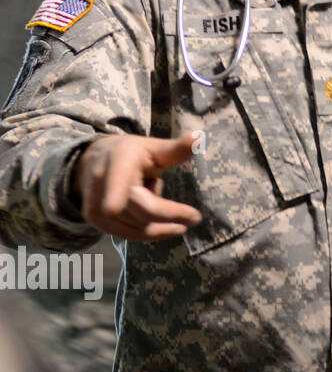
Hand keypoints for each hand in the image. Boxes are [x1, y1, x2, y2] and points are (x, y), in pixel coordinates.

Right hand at [73, 133, 201, 240]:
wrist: (93, 162)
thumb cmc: (131, 154)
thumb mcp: (154, 147)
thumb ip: (176, 149)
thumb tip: (198, 138)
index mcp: (119, 161)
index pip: (118, 179)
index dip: (114, 194)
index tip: (112, 208)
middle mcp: (102, 183)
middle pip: (140, 208)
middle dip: (170, 214)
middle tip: (195, 218)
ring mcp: (94, 203)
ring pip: (135, 225)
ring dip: (161, 224)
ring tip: (175, 213)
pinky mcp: (94, 219)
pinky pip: (126, 234)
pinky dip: (149, 233)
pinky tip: (164, 227)